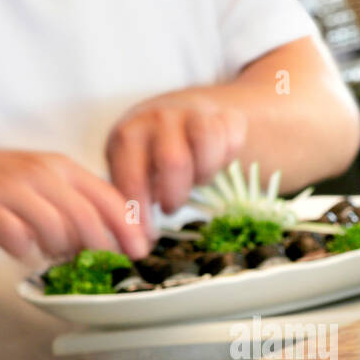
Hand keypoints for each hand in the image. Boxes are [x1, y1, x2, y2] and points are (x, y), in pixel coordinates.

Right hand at [0, 150, 150, 263]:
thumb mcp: (42, 180)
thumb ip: (76, 200)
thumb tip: (112, 233)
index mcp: (59, 166)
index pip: (107, 195)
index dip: (129, 225)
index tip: (142, 248)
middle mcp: (39, 174)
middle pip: (86, 216)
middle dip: (102, 245)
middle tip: (104, 261)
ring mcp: (12, 191)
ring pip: (55, 229)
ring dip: (61, 249)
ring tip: (54, 252)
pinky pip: (17, 238)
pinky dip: (25, 250)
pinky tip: (23, 251)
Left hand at [106, 96, 247, 231]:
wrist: (180, 113)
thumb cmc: (150, 156)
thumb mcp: (131, 172)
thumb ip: (131, 202)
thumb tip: (137, 247)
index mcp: (127, 136)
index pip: (132, 177)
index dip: (142, 212)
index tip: (148, 236)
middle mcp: (157, 118)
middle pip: (174, 161)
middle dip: (175, 194)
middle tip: (170, 207)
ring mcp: (192, 111)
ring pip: (207, 142)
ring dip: (203, 173)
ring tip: (195, 182)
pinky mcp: (224, 112)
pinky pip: (232, 139)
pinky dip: (226, 158)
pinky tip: (214, 163)